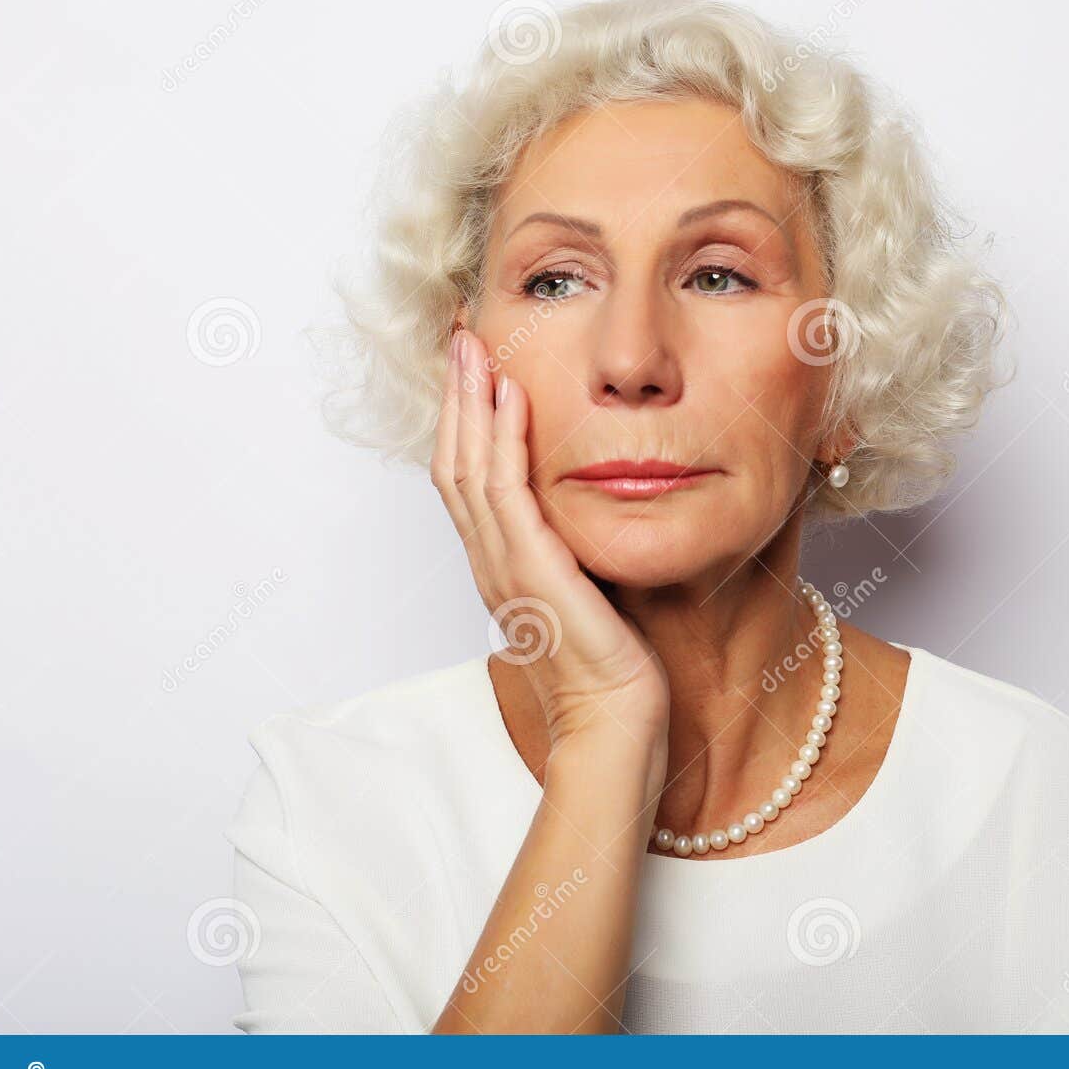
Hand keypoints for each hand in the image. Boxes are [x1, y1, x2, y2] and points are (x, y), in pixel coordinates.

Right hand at [431, 328, 670, 770]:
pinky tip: (511, 395)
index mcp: (502, 567)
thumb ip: (577, 553)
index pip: (468, 479)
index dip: (464, 421)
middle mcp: (492, 563)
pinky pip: (507, 491)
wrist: (614, 729)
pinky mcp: (532, 572)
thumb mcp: (590, 596)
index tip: (473, 369)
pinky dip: (502, 438)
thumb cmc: (611, 675)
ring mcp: (505, 567)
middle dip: (456, 396)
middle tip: (461, 338)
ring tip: (474, 347)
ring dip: (469, 401)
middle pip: (454, 463)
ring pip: (469, 467)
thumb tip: (590, 516)